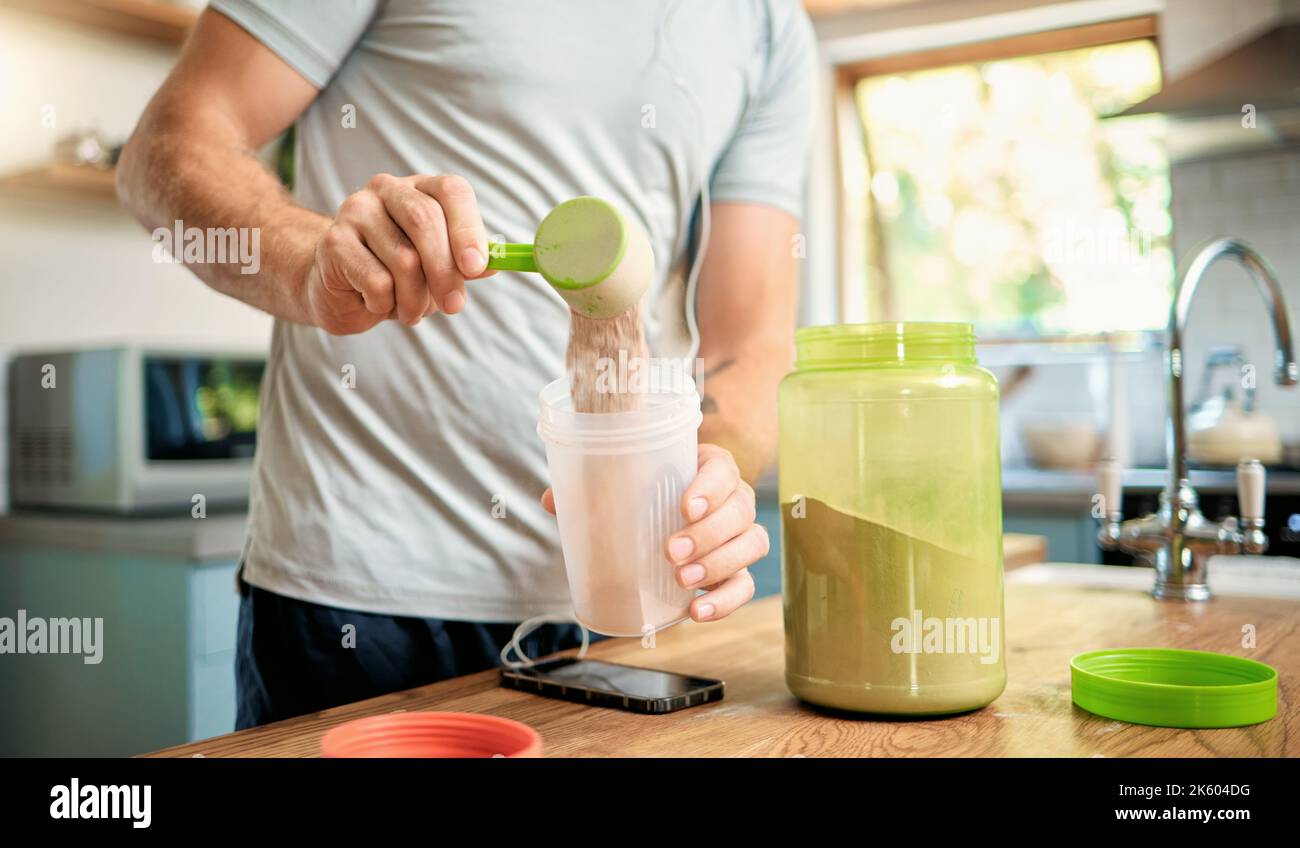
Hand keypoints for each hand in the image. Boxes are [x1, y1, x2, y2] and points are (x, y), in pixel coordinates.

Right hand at [304, 173, 493, 334]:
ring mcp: (357, 210)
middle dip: (445, 272)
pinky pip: (376, 281)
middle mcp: (387, 189)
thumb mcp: (440, 267)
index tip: (476, 267)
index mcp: (422, 188)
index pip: (452, 191)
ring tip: (411, 310)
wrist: (340, 289)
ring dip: (415, 298)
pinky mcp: (335, 241)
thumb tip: (498, 263)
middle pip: (425, 221)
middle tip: (454, 306)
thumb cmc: (396, 273)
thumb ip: (467, 263)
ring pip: (404, 259)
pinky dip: (386, 304)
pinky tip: (379, 303)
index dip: (468, 229)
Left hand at [540, 443, 767, 622]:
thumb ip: (590, 487)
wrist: (665, 518)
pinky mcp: (738, 570)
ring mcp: (739, 535)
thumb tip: (551, 500)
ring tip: (681, 580)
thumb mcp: (622, 484)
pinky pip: (745, 585)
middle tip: (670, 552)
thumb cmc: (645, 493)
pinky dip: (726, 601)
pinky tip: (697, 611)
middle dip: (708, 534)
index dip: (711, 487)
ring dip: (719, 564)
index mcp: (709, 468)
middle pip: (741, 510)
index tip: (683, 507)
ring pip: (752, 544)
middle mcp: (733, 498)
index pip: (724, 469)